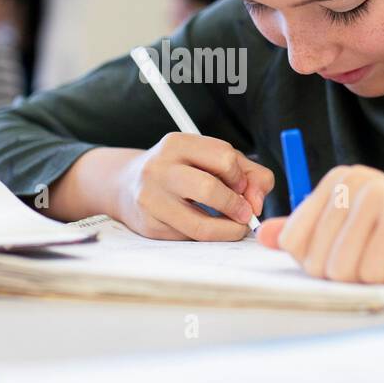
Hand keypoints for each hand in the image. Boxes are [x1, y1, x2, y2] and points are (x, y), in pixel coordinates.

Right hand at [112, 133, 274, 240]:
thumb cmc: (179, 171)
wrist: (126, 185)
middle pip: (210, 189)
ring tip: (234, 226)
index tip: (242, 187)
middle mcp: (159, 168)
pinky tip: (208, 227)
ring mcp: (151, 198)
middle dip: (236, 206)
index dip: (241, 176)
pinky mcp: (149, 225)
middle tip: (245, 213)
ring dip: (228, 230)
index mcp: (177, 144)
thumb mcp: (209, 158)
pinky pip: (189, 238)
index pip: (223, 156)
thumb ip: (246, 172)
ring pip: (200, 225)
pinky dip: (208, 237)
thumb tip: (257, 201)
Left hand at [258, 165, 383, 289]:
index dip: (328, 264)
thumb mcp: (358, 239)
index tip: (365, 250)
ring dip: (374, 276)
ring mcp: (376, 195)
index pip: (294, 244)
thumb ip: (312, 236)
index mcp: (337, 182)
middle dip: (352, 272)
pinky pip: (370, 273)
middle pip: (313, 260)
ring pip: (340, 271)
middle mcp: (352, 180)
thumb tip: (265, 236)